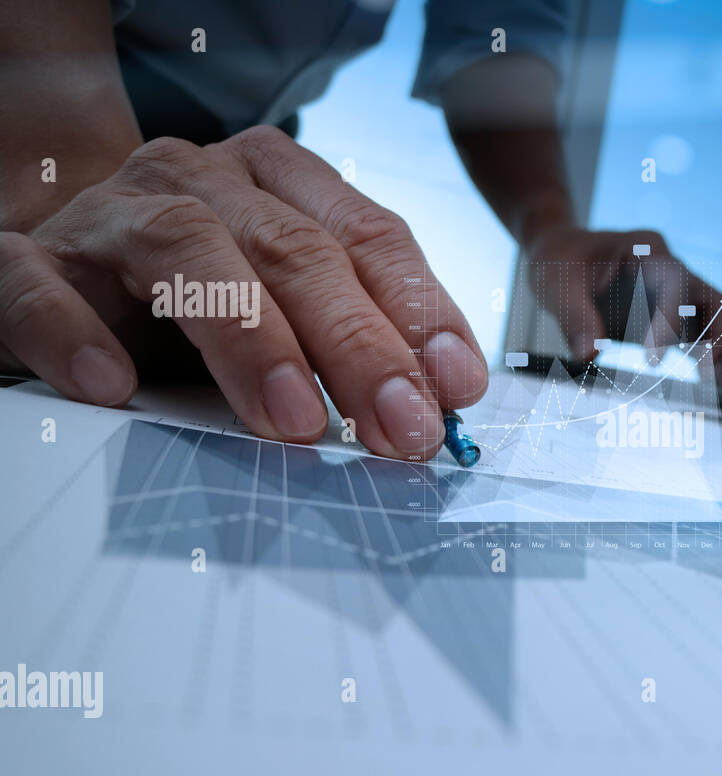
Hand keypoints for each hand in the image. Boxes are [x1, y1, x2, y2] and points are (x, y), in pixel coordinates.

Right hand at [0, 125, 488, 459]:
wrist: (63, 267)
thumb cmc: (198, 298)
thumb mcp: (291, 310)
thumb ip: (359, 342)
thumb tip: (438, 405)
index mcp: (279, 182)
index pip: (368, 235)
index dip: (418, 310)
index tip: (455, 386)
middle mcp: (201, 180)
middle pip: (294, 249)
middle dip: (357, 343)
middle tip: (399, 426)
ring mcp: (110, 214)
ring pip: (188, 249)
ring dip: (248, 337)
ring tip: (291, 421)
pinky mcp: (29, 259)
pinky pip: (40, 286)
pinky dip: (73, 331)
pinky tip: (112, 386)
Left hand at [524, 226, 721, 382]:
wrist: (562, 255)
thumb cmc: (560, 262)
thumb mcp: (557, 284)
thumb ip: (574, 316)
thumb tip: (587, 356)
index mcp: (646, 250)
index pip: (676, 281)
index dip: (671, 320)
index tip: (653, 361)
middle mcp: (670, 269)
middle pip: (713, 299)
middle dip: (719, 336)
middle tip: (713, 377)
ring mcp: (674, 293)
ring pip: (716, 318)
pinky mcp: (669, 316)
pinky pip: (701, 335)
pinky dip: (708, 358)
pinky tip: (706, 386)